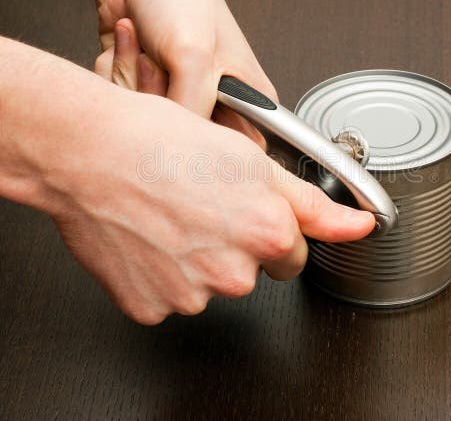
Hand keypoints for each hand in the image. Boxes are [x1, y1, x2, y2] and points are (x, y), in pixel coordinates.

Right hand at [50, 91, 374, 323]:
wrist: (90, 152)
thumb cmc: (161, 143)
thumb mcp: (250, 160)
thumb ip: (311, 203)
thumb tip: (361, 225)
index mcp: (267, 234)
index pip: (291, 254)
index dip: (268, 228)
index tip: (240, 210)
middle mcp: (233, 274)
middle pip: (249, 273)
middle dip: (231, 246)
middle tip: (197, 205)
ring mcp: (190, 296)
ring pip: (206, 286)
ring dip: (192, 260)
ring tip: (166, 215)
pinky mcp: (150, 307)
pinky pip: (166, 297)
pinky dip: (157, 274)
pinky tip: (145, 238)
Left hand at [93, 0, 272, 144]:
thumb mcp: (192, 58)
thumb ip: (192, 112)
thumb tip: (179, 155)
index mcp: (247, 99)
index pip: (237, 153)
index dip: (205, 147)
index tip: (179, 115)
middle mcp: (214, 102)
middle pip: (182, 142)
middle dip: (157, 101)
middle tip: (160, 63)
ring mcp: (175, 96)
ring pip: (147, 125)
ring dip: (133, 81)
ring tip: (145, 47)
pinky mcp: (143, 91)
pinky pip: (123, 108)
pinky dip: (115, 75)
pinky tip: (129, 47)